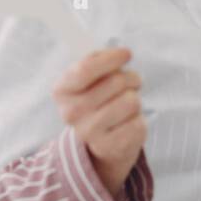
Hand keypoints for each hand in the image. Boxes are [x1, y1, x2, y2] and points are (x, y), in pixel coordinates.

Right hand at [51, 47, 145, 198]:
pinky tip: (127, 122)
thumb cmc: (99, 96)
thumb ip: (99, 59)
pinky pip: (138, 122)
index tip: (127, 53)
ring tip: (127, 102)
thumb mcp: (91, 75)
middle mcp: (70, 112)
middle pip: (116, 82)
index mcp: (62, 90)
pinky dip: (138, 119)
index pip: (86, 69)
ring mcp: (89, 132)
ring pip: (131, 101)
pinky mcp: (110, 146)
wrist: (101, 137)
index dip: (111, 58)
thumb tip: (121, 53)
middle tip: (131, 81)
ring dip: (135, 98)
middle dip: (130, 77)